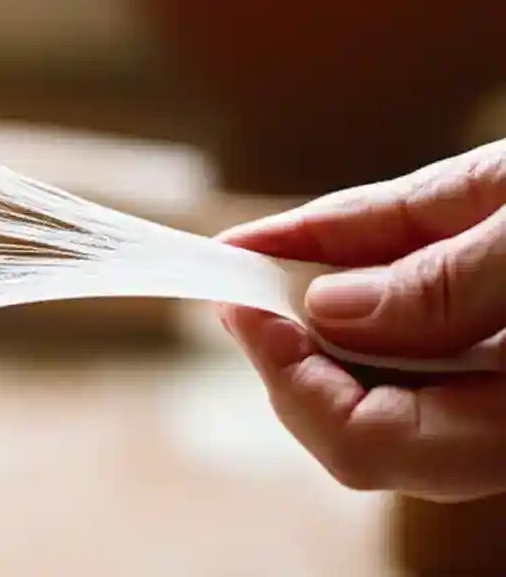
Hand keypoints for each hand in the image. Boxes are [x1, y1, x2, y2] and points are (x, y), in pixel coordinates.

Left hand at [217, 139, 505, 502]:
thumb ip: (450, 282)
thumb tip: (331, 312)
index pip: (379, 445)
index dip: (292, 385)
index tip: (240, 309)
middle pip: (374, 417)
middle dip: (289, 353)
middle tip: (228, 286)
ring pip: (391, 354)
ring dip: (312, 306)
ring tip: (252, 259)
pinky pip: (428, 292)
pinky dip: (360, 258)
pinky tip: (302, 234)